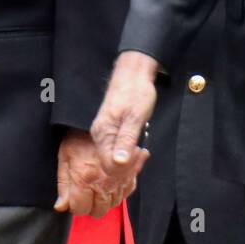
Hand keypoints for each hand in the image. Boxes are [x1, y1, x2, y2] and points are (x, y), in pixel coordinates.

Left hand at [55, 129, 132, 217]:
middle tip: (87, 194)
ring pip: (114, 204)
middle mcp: (104, 182)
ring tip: (99, 185)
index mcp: (85, 178)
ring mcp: (119, 179)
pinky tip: (112, 182)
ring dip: (106, 199)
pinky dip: (119, 191)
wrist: (105, 119)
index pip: (81, 209)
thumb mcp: (65, 157)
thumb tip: (61, 206)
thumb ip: (63, 184)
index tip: (75, 199)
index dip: (76, 206)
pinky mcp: (131, 173)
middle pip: (99, 211)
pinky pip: (126, 192)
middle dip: (91, 206)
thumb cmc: (80, 137)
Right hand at [90, 51, 156, 187]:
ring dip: (130, 161)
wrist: (133, 76)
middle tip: (144, 153)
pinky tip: (138, 148)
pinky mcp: (110, 133)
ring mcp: (104, 135)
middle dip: (129, 165)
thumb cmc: (136, 93)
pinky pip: (117, 152)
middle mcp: (100, 137)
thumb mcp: (135, 117)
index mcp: (103, 134)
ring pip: (114, 161)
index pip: (109, 166)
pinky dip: (129, 154)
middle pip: (111, 167)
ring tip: (142, 150)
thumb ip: (126, 141)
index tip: (141, 154)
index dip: (126, 167)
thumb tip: (119, 163)